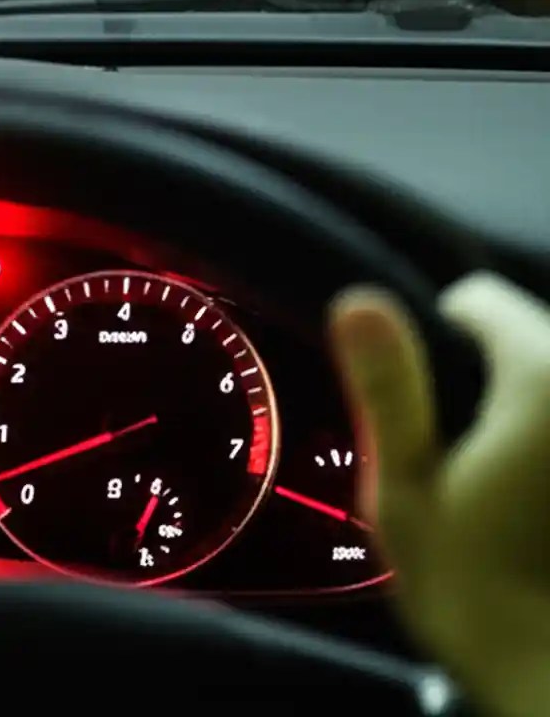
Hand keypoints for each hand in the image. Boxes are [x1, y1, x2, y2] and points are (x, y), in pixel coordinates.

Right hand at [329, 272, 549, 716]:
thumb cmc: (470, 587)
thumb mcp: (406, 489)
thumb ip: (389, 389)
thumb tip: (358, 300)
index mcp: (539, 380)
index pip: (483, 303)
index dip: (438, 335)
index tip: (421, 397)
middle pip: (532, 340)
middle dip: (493, 378)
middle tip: (460, 454)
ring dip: (525, 414)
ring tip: (500, 480)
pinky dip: (541, 449)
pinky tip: (530, 498)